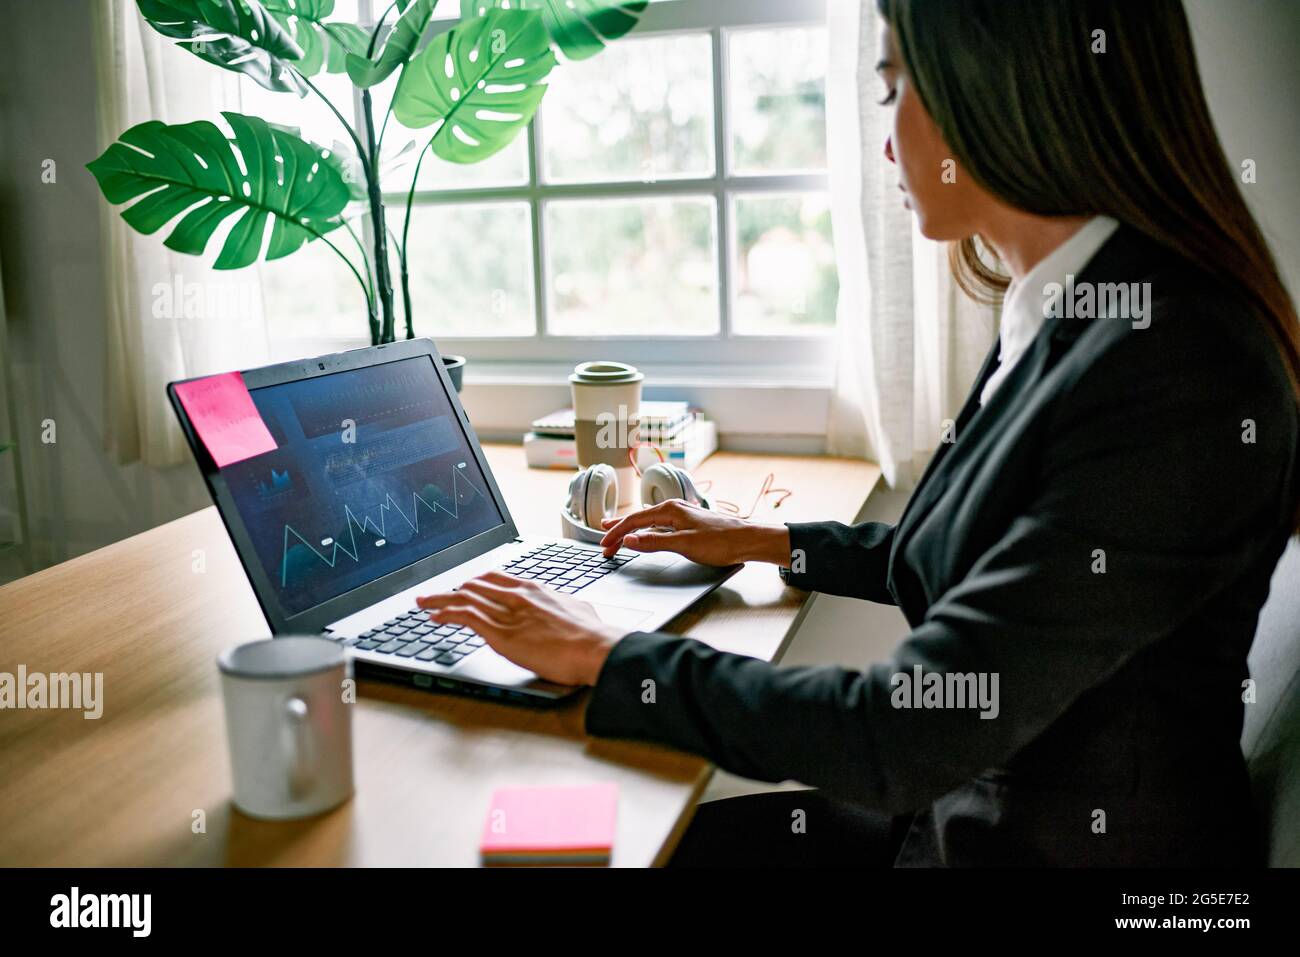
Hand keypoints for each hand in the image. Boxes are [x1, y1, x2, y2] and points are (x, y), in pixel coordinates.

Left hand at [415, 571, 625, 685]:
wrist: (596, 648)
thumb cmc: (591, 635)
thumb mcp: (576, 610)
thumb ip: (562, 607)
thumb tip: (565, 609)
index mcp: (534, 589)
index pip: (494, 578)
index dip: (474, 583)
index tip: (464, 587)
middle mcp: (517, 596)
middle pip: (473, 586)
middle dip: (450, 591)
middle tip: (435, 595)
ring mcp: (507, 614)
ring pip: (463, 599)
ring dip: (439, 601)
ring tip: (424, 603)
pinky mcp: (501, 634)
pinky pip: (465, 618)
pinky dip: (446, 615)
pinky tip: (436, 618)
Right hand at [598, 498, 791, 566]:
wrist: (748, 540)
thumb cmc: (721, 542)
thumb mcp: (684, 544)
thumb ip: (654, 542)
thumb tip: (629, 539)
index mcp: (670, 510)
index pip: (634, 521)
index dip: (616, 533)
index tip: (604, 546)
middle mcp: (674, 508)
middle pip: (639, 519)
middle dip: (619, 529)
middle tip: (602, 539)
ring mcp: (682, 514)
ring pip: (649, 521)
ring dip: (631, 528)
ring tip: (616, 531)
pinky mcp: (689, 522)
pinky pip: (659, 524)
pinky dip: (646, 529)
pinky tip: (645, 532)